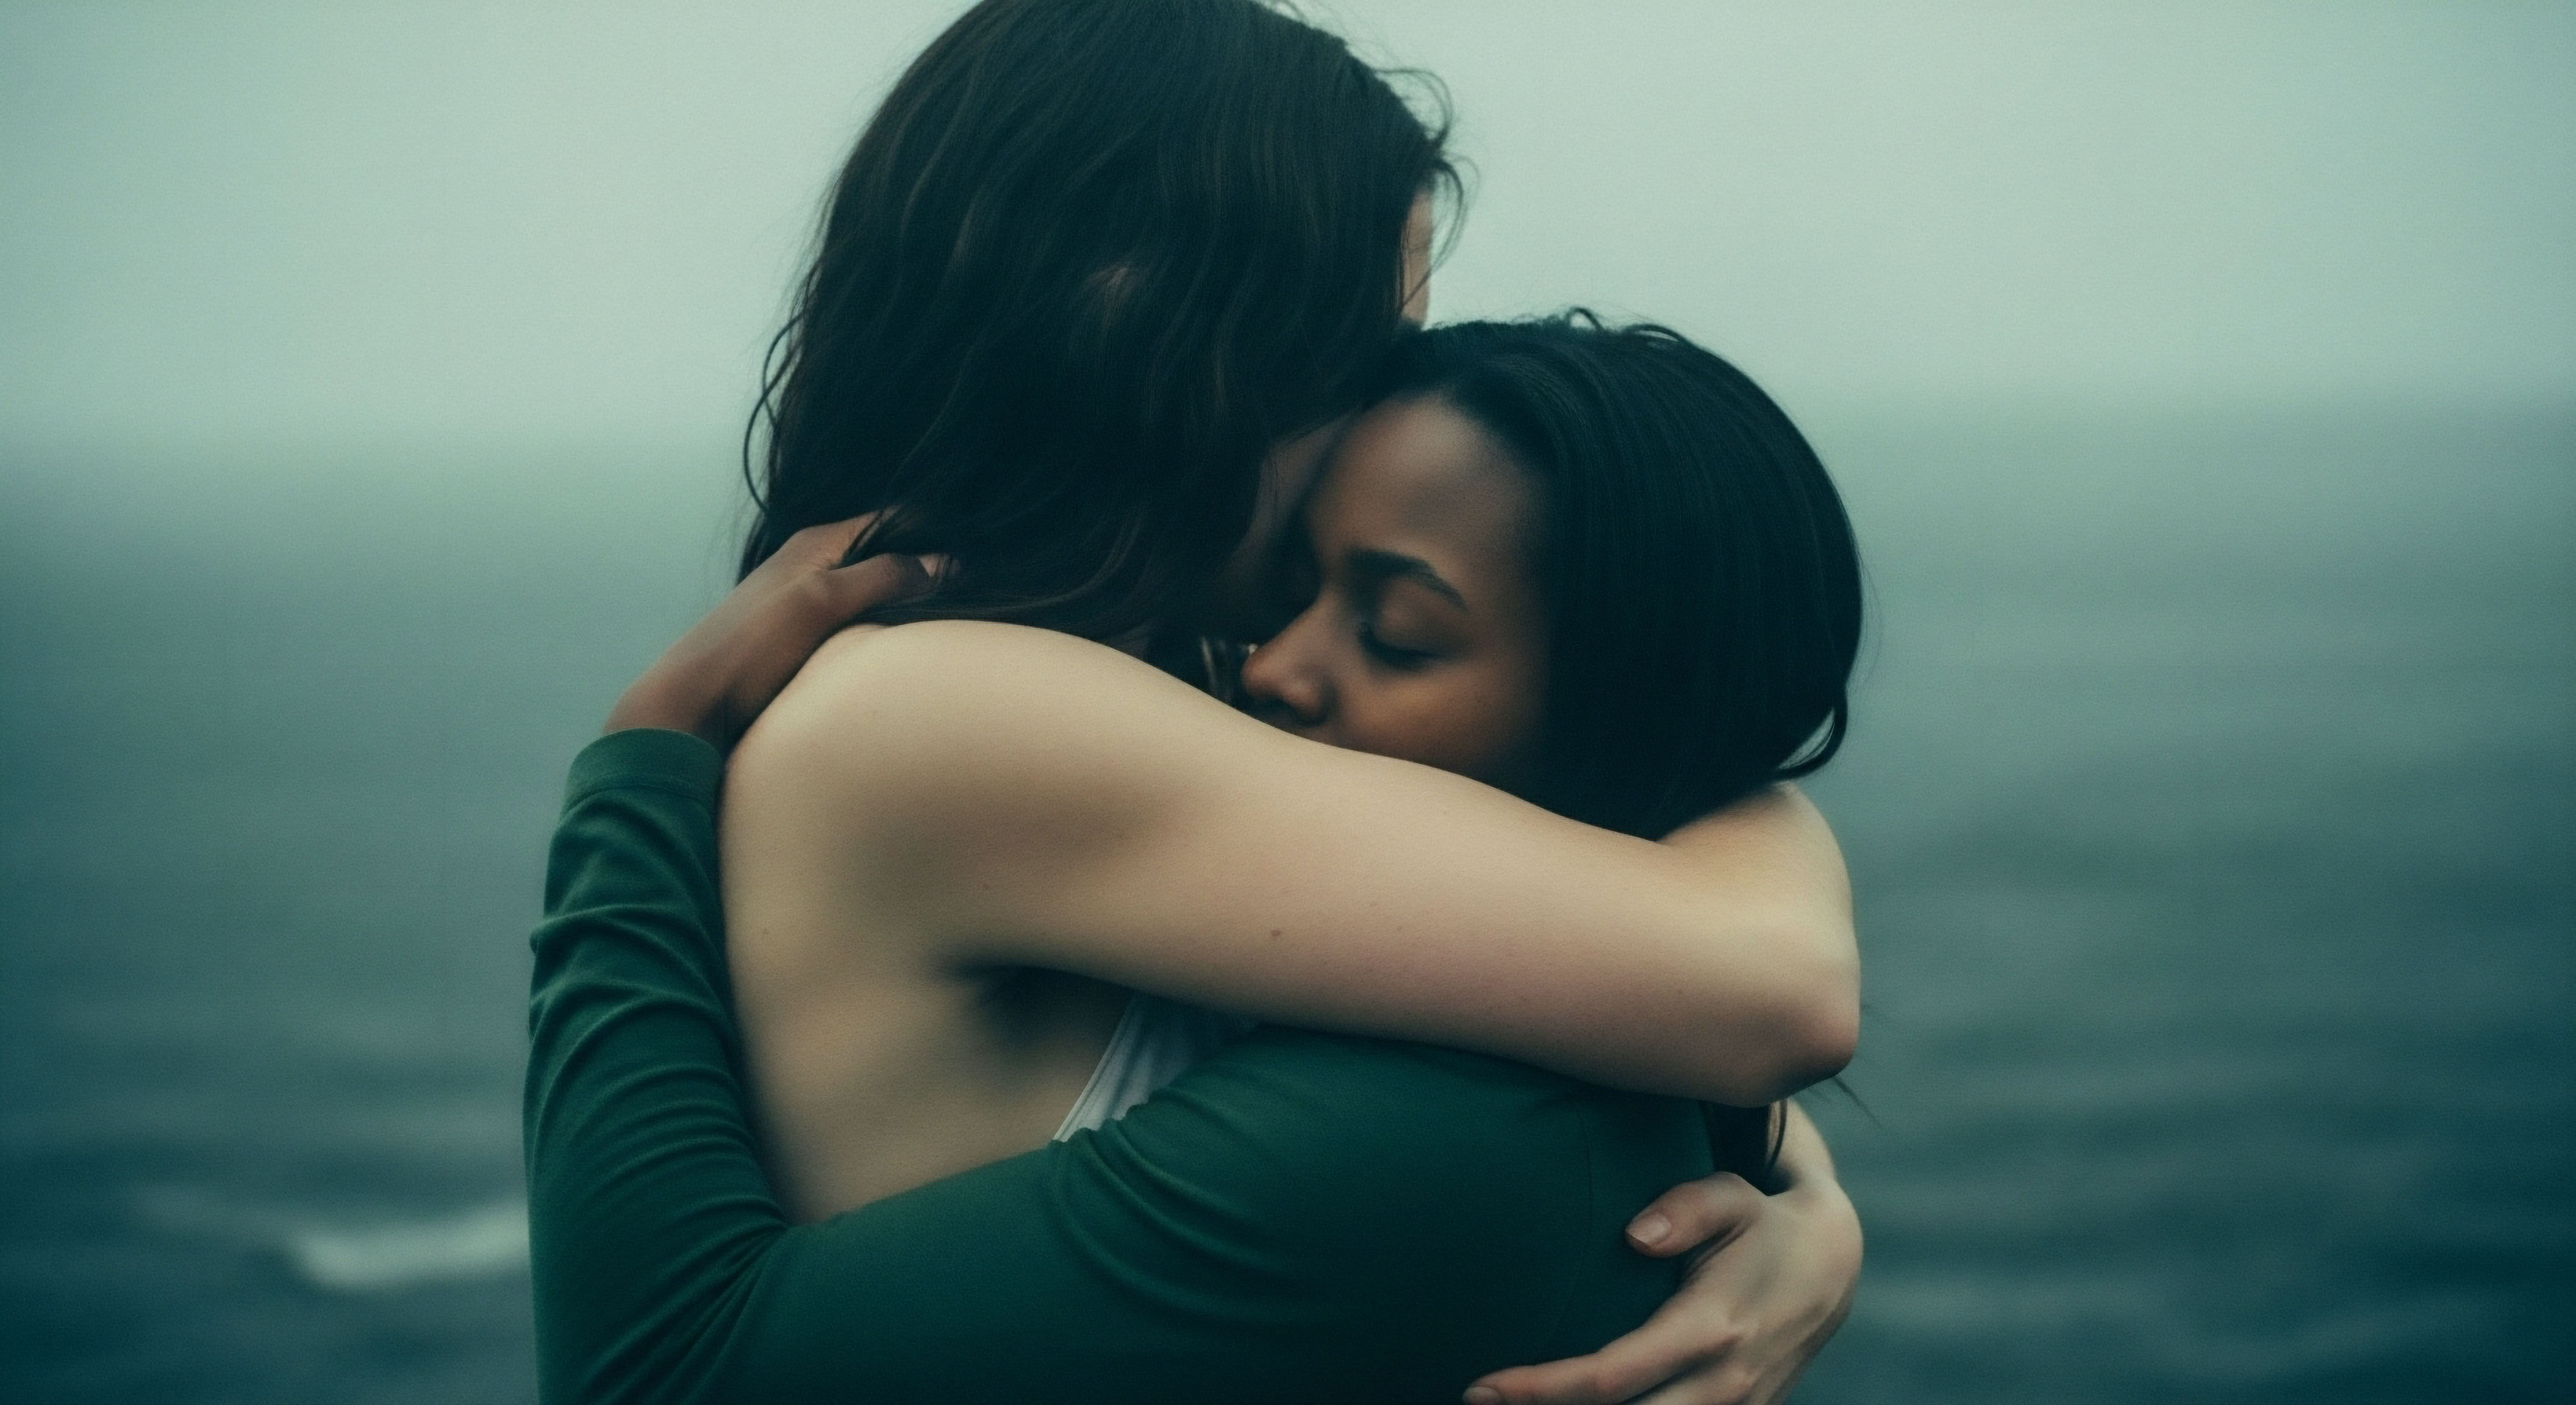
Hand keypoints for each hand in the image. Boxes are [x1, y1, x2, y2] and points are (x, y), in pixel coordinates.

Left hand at [603, 514, 945, 751]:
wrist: (691, 705)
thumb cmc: (749, 648)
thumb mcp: (820, 603)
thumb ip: (883, 575)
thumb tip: (946, 562)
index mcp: (815, 543)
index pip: (892, 516)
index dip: (935, 529)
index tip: (982, 551)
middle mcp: (811, 564)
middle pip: (886, 552)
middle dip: (927, 565)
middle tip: (979, 586)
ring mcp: (805, 602)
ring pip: (874, 589)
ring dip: (908, 599)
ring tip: (953, 615)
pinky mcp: (800, 639)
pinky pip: (858, 621)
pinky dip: (885, 626)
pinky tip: (904, 646)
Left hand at [1464, 1105, 1859, 1404]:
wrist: (1830, 1268)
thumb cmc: (1759, 1225)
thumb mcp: (1731, 1199)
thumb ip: (1687, 1208)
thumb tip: (1635, 1234)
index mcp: (1710, 1330)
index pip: (1609, 1377)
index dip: (1540, 1389)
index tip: (1482, 1386)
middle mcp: (1723, 1385)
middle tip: (1477, 1404)